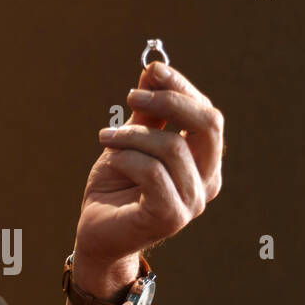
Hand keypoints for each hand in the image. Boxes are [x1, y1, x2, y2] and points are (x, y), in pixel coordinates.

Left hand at [75, 61, 223, 273]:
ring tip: (106, 138)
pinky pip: (153, 172)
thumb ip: (147, 113)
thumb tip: (153, 71)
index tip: (152, 71)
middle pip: (208, 124)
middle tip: (132, 98)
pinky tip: (111, 159)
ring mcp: (192, 202)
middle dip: (170, 101)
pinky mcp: (171, 217)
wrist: (96, 233)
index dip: (182, 88)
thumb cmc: (116, 187)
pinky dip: (126, 158)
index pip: (208, 115)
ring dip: (132, 136)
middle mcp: (207, 181)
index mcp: (204, 161)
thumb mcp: (131, 141)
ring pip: (172, 147)